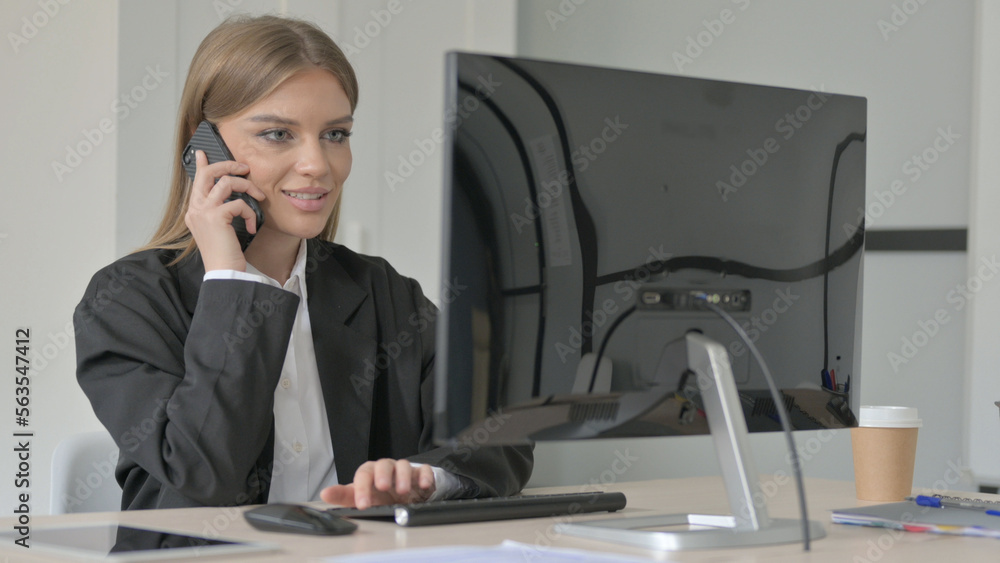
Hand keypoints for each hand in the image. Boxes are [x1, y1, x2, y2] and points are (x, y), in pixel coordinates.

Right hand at [183, 150, 266, 271]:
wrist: (223, 273)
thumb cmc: (225, 254)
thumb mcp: (222, 229)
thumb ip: (222, 211)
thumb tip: (232, 198)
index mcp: (195, 211)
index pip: (197, 181)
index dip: (201, 165)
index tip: (203, 153)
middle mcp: (195, 209)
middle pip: (209, 173)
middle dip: (229, 165)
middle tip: (245, 168)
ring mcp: (203, 212)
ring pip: (226, 182)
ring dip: (247, 187)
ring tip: (259, 197)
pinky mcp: (215, 217)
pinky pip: (239, 203)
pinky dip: (250, 213)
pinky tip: (253, 226)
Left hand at [319, 459, 435, 509]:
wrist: (403, 495)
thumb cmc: (379, 495)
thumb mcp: (360, 497)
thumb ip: (343, 496)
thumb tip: (324, 493)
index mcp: (370, 472)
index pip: (363, 474)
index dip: (362, 488)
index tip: (362, 504)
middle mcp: (386, 468)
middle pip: (383, 464)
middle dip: (383, 475)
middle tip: (383, 487)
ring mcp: (403, 470)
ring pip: (403, 465)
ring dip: (403, 476)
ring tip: (403, 491)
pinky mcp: (420, 474)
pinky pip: (423, 470)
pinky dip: (425, 476)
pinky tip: (424, 485)